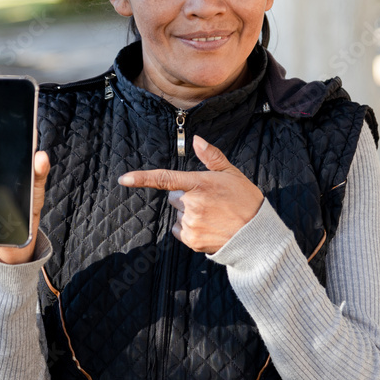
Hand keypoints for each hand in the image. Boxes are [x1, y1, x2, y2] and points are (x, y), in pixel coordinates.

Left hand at [118, 135, 262, 253]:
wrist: (256, 235)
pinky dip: (189, 228)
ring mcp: (191, 223)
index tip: (123, 179)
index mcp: (200, 184)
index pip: (165, 179)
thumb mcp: (232, 173)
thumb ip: (211, 156)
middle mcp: (192, 204)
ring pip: (178, 214)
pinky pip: (179, 230)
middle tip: (209, 201)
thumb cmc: (245, 200)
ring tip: (213, 215)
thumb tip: (196, 139)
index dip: (142, 178)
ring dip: (189, 213)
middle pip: (174, 197)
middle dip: (186, 197)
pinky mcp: (191, 240)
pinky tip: (208, 226)